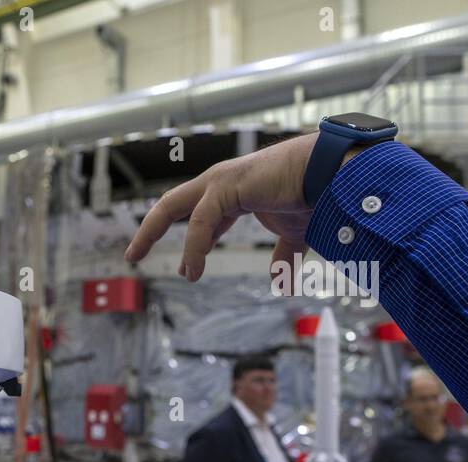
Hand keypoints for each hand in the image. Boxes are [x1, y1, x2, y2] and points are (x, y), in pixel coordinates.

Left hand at [124, 133, 324, 280]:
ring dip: (153, 235)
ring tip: (149, 263)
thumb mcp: (292, 235)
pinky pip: (199, 221)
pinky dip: (193, 246)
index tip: (187, 270)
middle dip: (149, 229)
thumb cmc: (315, 196)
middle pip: (171, 205)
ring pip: (173, 209)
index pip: (199, 217)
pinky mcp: (226, 185)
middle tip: (132, 255)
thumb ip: (281, 256)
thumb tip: (282, 281)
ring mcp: (220, 180)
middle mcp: (220, 182)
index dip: (191, 244)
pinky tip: (192, 269)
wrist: (334, 174)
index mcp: (233, 192)